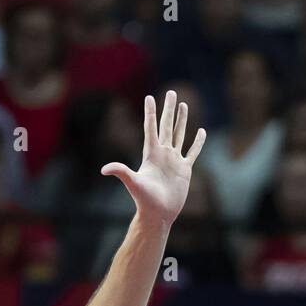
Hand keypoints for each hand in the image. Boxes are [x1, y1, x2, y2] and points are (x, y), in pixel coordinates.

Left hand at [101, 90, 205, 226]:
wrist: (158, 213)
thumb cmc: (144, 200)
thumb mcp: (133, 184)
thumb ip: (121, 172)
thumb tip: (104, 169)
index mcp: (151, 153)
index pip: (151, 128)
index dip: (150, 112)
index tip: (150, 96)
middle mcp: (163, 153)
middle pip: (166, 126)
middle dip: (168, 109)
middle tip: (171, 92)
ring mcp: (174, 160)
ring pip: (179, 135)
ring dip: (181, 120)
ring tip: (183, 105)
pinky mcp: (185, 169)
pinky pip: (192, 152)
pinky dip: (197, 142)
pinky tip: (201, 131)